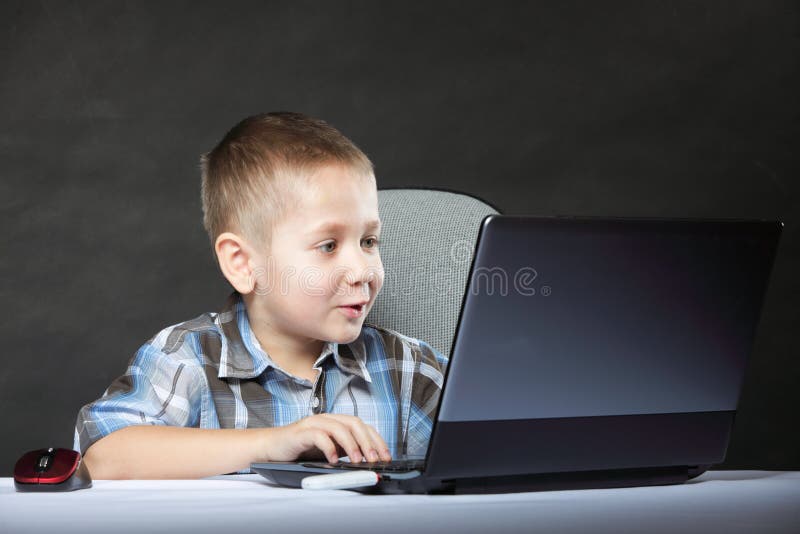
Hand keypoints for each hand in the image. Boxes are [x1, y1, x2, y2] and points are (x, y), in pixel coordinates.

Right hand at [261, 414, 391, 463]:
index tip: (385, 456)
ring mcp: (314, 424)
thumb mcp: (328, 450)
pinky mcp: (301, 432)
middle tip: (374, 459)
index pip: (363, 426)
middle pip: (354, 424)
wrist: (271, 447)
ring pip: (339, 427)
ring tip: (357, 460)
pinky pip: (318, 436)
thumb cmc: (301, 449)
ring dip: (351, 445)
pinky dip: (329, 447)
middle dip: (367, 442)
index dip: (376, 440)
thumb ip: (345, 451)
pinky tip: (333, 460)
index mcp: (336, 422)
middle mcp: (327, 419)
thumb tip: (368, 461)